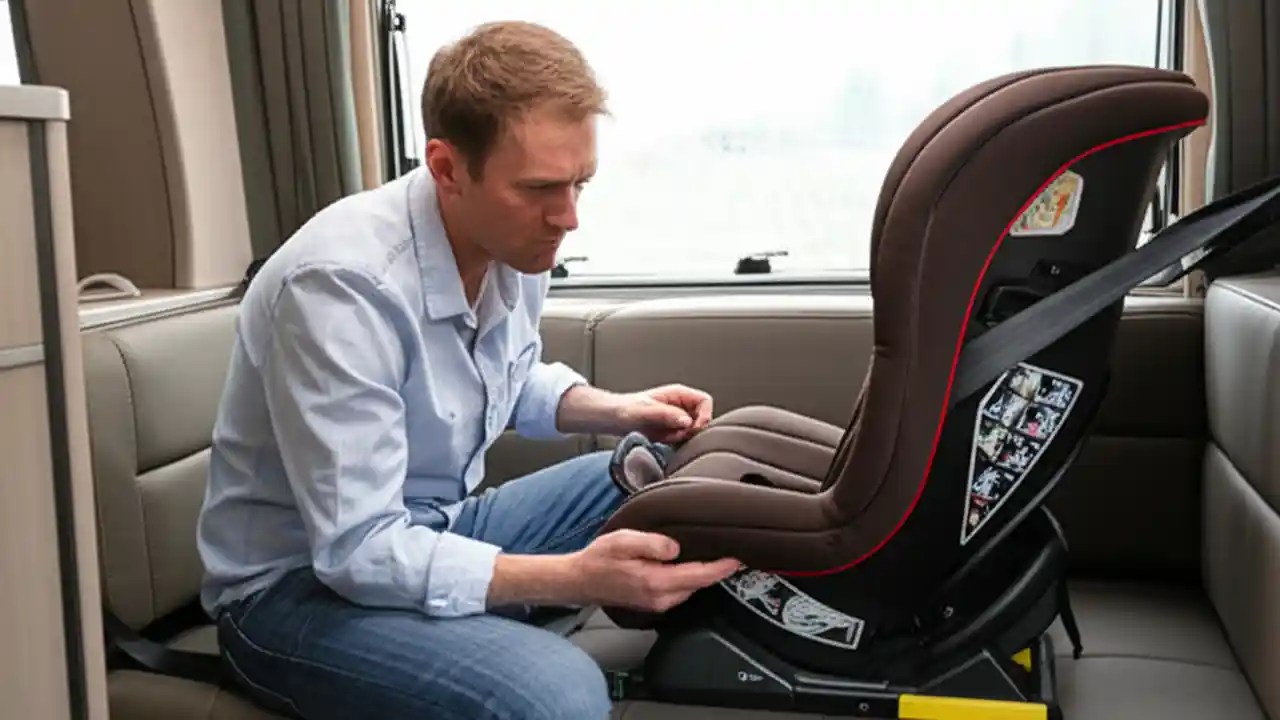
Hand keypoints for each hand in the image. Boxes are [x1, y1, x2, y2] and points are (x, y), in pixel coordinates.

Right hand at [567, 529, 741, 612]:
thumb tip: (676, 548)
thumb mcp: (624, 541)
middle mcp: (660, 598)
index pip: (698, 576)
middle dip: (716, 570)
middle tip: (731, 553)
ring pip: (690, 588)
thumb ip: (652, 544)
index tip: (738, 559)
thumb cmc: (599, 559)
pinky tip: (690, 567)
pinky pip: (680, 590)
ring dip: (702, 575)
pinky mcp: (653, 603)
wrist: (580, 580)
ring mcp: (657, 604)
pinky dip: (689, 579)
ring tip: (714, 557)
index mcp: (655, 582)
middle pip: (698, 584)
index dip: (721, 568)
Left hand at [618, 383, 713, 442]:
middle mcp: (680, 405)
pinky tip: (663, 442)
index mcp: (678, 394)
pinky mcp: (671, 431)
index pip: (705, 401)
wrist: (612, 418)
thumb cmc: (624, 409)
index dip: (704, 415)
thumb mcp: (645, 411)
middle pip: (703, 418)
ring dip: (684, 438)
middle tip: (678, 435)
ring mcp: (676, 419)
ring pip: (694, 430)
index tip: (692, 427)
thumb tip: (687, 422)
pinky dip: (677, 444)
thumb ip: (666, 415)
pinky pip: (684, 439)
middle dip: (693, 430)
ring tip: (666, 437)